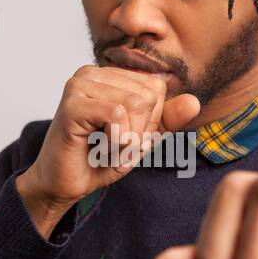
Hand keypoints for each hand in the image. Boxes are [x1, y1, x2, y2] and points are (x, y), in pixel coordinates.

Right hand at [16, 65, 201, 237]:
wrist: (63, 186)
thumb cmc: (98, 160)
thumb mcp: (142, 139)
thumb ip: (168, 120)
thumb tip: (194, 102)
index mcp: (110, 76)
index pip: (157, 88)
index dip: (149, 123)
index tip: (122, 137)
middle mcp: (92, 72)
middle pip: (149, 96)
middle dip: (139, 132)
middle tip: (112, 146)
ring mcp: (79, 84)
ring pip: (135, 104)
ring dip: (127, 139)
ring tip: (105, 148)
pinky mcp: (72, 102)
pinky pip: (116, 114)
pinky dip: (115, 140)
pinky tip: (98, 148)